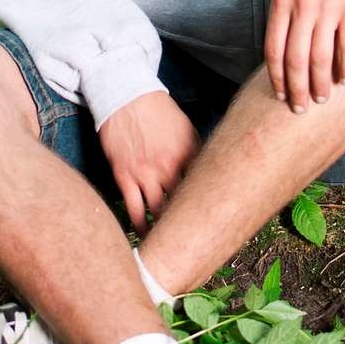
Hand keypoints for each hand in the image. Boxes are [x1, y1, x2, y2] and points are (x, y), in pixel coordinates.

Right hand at [98, 93, 201, 235]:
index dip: (213, 207)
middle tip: (201, 242)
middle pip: (185, 204)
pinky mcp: (125, 177)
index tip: (219, 223)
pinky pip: (134, 209)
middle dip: (193, 224)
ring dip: (167, 230)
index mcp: (188, 153)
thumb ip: (198, 153)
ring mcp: (145, 174)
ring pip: (160, 212)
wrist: (126, 96)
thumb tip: (208, 173)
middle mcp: (169, 167)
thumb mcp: (186, 128)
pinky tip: (148, 237)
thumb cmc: (157, 111)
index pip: (205, 187)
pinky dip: (141, 226)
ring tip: (175, 247)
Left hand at [264, 0, 344, 112]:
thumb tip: (278, 38)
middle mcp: (302, 6)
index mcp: (281, 0)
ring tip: (322, 98)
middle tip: (300, 108)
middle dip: (297, 89)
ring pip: (321, 57)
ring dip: (321, 83)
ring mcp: (327, 7)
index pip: (274, 48)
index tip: (281, 94)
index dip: (277, 76)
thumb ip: (281, 7)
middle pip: (295, 59)